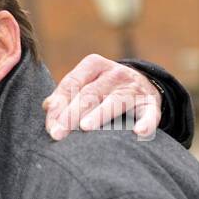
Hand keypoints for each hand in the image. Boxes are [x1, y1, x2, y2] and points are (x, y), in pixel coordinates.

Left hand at [43, 54, 161, 140]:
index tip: (50, 127)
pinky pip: (149, 114)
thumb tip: (48, 106)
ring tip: (86, 127)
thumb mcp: (84, 84)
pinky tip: (139, 132)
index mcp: (94, 65)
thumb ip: (65, 95)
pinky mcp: (150, 104)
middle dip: (71, 114)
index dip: (59, 106)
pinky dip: (146, 122)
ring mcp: (133, 88)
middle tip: (58, 133)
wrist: (142, 86)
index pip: (72, 84)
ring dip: (100, 114)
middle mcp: (114, 73)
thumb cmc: (102, 90)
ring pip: (114, 102)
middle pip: (89, 94)